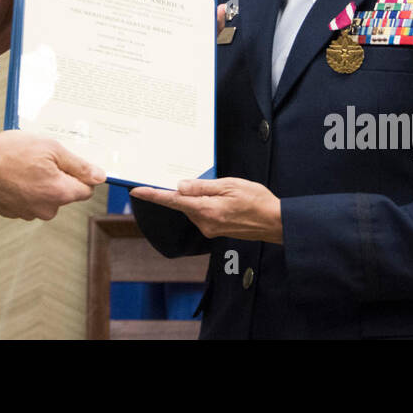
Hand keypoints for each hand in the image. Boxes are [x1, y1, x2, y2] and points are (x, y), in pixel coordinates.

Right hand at [0, 130, 105, 219]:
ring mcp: (28, 213)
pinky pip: (27, 199)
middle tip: (40, 157)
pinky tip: (13, 173)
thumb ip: (78, 164)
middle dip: (58, 176)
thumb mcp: (50, 148)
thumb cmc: (10, 153)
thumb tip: (99, 177)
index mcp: (60, 194)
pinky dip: (24, 187)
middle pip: (65, 193)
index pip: (86, 189)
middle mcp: (46, 209)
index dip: (79, 172)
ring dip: (40, 182)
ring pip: (45, 196)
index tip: (66, 160)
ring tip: (22, 164)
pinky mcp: (12, 212)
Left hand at [129, 177, 282, 243]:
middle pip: (183, 203)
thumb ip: (202, 187)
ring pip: (193, 208)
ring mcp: (209, 228)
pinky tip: (224, 200)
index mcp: (206, 210)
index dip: (153, 195)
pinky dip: (206, 204)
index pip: (172, 201)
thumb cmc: (257, 201)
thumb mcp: (230, 185)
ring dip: (199, 197)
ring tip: (225, 192)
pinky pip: (203, 214)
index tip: (136, 191)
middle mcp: (204, 222)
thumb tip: (179, 186)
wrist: (275, 223)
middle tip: (207, 181)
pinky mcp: (215, 231)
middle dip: (186, 191)